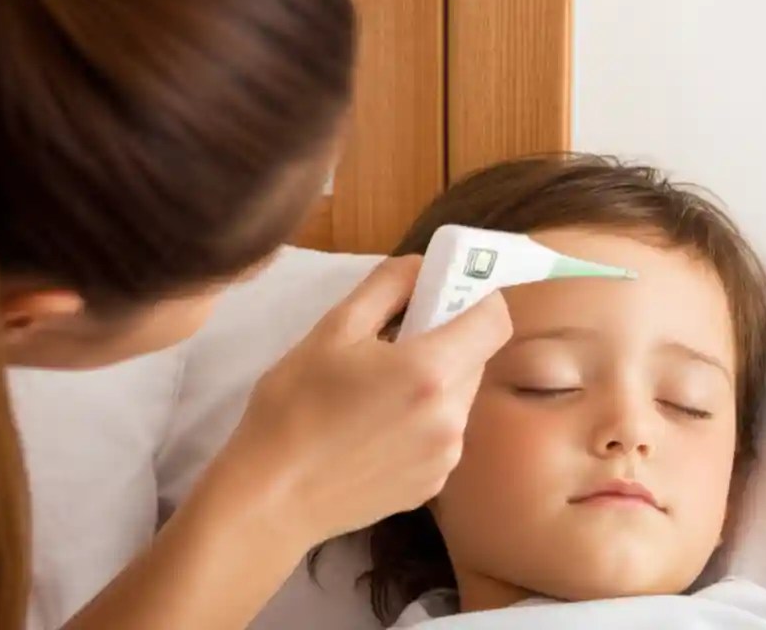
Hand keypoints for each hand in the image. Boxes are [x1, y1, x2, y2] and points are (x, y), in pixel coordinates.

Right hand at [227, 255, 511, 543]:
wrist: (270, 498)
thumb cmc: (293, 406)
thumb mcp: (332, 329)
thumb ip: (387, 287)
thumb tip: (423, 267)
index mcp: (431, 372)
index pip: (495, 320)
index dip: (477, 298)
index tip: (445, 296)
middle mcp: (452, 418)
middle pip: (476, 358)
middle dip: (447, 340)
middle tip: (394, 342)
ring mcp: (446, 457)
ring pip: (459, 398)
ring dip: (435, 383)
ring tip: (377, 392)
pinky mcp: (432, 485)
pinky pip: (443, 435)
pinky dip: (423, 422)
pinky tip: (376, 430)